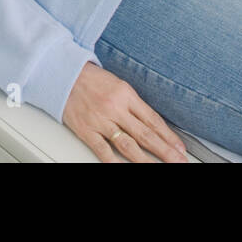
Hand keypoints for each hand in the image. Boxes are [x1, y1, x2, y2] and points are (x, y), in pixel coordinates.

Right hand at [63, 62, 188, 161]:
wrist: (61, 73)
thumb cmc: (91, 79)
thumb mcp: (118, 85)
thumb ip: (134, 105)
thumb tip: (152, 126)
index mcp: (126, 94)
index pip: (153, 120)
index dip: (169, 136)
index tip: (180, 149)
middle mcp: (115, 108)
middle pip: (145, 134)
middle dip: (165, 151)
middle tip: (179, 161)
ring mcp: (100, 120)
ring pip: (128, 145)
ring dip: (146, 160)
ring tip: (158, 167)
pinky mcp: (85, 129)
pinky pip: (102, 150)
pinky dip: (114, 162)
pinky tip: (124, 168)